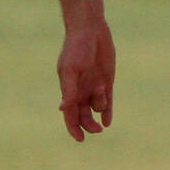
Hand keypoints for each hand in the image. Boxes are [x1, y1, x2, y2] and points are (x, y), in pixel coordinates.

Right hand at [57, 20, 114, 141]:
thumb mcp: (71, 69)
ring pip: (96, 108)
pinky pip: (107, 101)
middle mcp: (80, 90)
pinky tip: (107, 122)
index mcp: (68, 89)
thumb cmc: (76, 48)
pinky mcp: (107, 81)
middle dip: (89, 125)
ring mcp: (94, 86)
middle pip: (83, 116)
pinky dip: (107, 112)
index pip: (69, 115)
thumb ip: (69, 90)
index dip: (73, 128)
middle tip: (97, 130)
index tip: (80, 139)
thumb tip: (62, 109)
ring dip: (100, 107)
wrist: (90, 30)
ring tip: (100, 90)